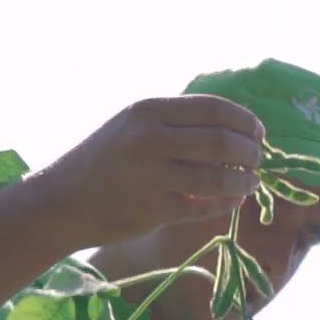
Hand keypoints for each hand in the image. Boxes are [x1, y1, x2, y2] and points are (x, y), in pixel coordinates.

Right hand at [31, 95, 263, 247]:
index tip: (258, 133)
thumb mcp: (133, 124)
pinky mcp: (155, 210)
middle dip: (251, 153)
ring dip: (244, 181)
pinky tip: (232, 200)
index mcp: (149, 111)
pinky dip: (226, 203)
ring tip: (250, 182)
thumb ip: (177, 122)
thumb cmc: (105, 160)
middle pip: (224, 143)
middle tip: (257, 160)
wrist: (62, 201)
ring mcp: (152, 176)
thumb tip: (236, 126)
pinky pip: (206, 207)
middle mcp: (150, 139)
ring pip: (220, 178)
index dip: (246, 122)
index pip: (216, 109)